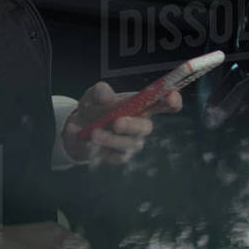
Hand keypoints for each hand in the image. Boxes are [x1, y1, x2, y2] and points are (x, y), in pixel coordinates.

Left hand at [62, 81, 181, 164]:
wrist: (76, 128)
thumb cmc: (93, 107)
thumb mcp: (92, 95)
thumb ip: (99, 92)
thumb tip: (106, 94)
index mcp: (140, 105)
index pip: (163, 103)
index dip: (172, 100)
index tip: (170, 96)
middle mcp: (140, 124)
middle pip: (146, 127)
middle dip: (132, 125)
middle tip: (116, 123)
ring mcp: (131, 142)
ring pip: (128, 144)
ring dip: (109, 139)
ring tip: (93, 133)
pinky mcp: (119, 157)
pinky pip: (113, 156)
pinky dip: (97, 148)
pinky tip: (83, 138)